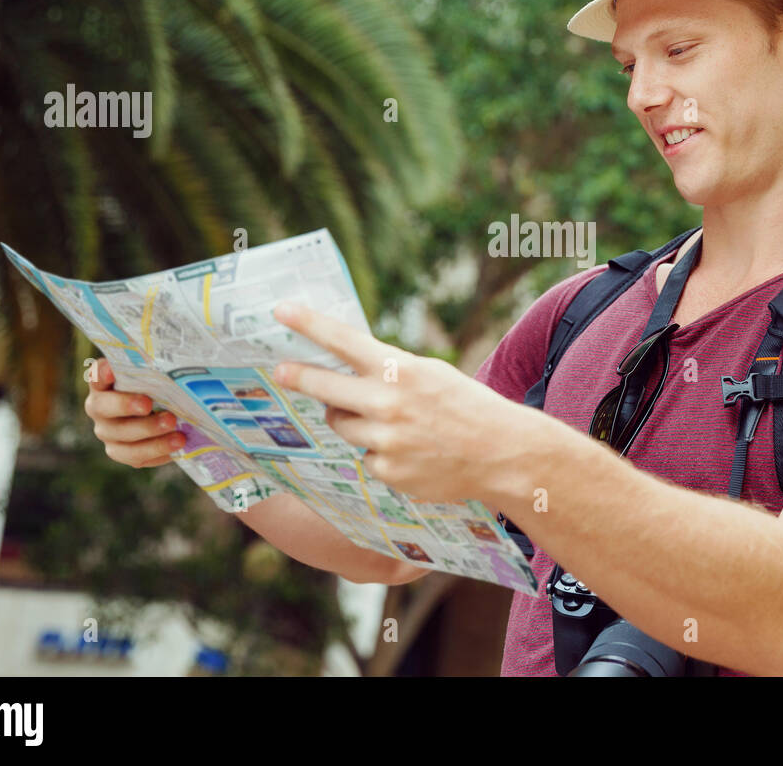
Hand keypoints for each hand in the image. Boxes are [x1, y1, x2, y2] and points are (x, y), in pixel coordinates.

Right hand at [83, 358, 186, 468]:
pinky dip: (158, 453)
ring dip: (150, 437)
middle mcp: (100, 409)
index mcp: (104, 385)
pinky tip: (177, 447)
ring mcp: (109, 433)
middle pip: (104, 409)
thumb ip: (159, 370)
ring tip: (177, 435)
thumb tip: (180, 365)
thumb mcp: (159, 376)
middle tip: (148, 405)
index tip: (112, 370)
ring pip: (122, 439)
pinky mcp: (122, 452)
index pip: (97, 376)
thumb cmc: (161, 386)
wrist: (166, 413)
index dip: (101, 373)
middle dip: (126, 406)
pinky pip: (137, 458)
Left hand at [271, 303, 530, 503]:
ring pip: (344, 425)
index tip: (282, 311)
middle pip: (325, 388)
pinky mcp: (388, 471)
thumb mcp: (430, 373)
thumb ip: (389, 370)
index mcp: (400, 369)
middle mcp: (388, 403)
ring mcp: (385, 440)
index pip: (344, 341)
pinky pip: (366, 457)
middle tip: (280, 370)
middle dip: (299, 377)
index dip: (309, 325)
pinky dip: (380, 452)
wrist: (501, 453)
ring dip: (352, 419)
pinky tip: (410, 450)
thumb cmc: (466, 406)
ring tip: (387, 420)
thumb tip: (343, 368)